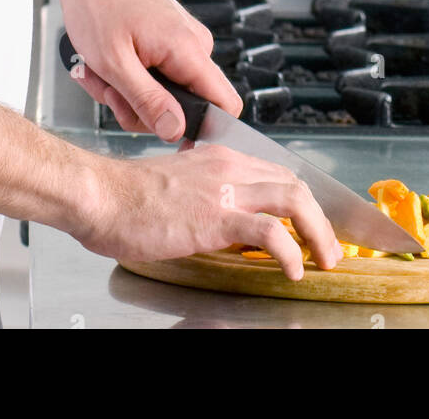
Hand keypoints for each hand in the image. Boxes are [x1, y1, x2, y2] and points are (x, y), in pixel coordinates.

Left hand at [56, 0, 242, 141]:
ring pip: (165, 91)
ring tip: (101, 70)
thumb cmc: (96, 2)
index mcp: (188, 49)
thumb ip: (147, 101)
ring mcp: (182, 39)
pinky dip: (129, 75)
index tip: (169, 139)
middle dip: (140, 108)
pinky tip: (108, 61)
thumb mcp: (113, 63)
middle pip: (185, 105)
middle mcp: (194, 43)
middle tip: (108, 91)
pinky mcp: (169, 38)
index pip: (226, 106)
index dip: (204, 131)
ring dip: (128, 91)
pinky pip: (157, 73)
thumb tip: (176, 131)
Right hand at [73, 143, 343, 279]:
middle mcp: (228, 167)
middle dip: (320, 218)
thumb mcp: (175, 186)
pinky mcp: (216, 216)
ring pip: (293, 199)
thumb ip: (204, 195)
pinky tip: (291, 269)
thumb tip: (223, 222)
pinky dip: (289, 251)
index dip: (301, 200)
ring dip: (317, 232)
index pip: (275, 173)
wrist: (100, 195)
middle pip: (294, 183)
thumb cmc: (125, 197)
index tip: (312, 224)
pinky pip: (268, 231)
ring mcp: (224, 190)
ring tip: (323, 259)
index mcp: (218, 158)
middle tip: (328, 248)